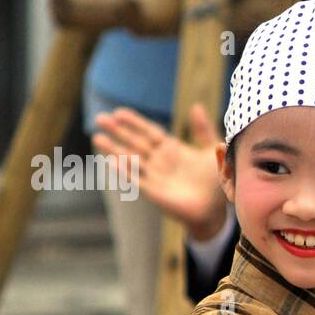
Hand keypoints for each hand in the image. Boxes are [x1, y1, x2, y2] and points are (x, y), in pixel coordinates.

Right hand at [93, 103, 227, 239]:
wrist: (217, 208)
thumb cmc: (216, 180)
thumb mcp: (212, 149)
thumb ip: (203, 129)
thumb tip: (195, 106)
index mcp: (172, 149)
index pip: (149, 131)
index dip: (134, 122)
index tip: (118, 112)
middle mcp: (160, 161)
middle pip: (135, 142)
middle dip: (118, 131)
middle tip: (100, 118)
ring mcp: (156, 176)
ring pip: (131, 160)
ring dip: (114, 149)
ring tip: (97, 137)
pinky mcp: (155, 192)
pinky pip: (136, 180)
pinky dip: (125, 171)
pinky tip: (112, 161)